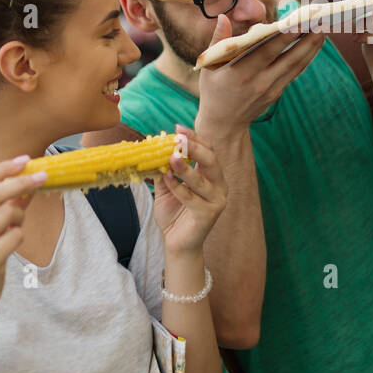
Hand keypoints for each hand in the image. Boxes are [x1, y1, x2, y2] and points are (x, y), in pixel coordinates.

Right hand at [0, 155, 42, 315]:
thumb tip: (25, 184)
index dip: (3, 168)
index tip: (25, 160)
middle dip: (22, 182)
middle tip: (42, 177)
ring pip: (8, 213)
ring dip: (20, 216)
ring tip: (15, 226)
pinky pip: (15, 236)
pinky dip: (19, 235)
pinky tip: (10, 244)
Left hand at [153, 124, 227, 256]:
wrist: (177, 244)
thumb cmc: (174, 215)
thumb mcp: (166, 188)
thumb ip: (164, 170)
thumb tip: (153, 148)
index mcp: (212, 176)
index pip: (208, 151)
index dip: (195, 138)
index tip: (178, 128)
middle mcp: (219, 186)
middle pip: (212, 161)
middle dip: (195, 148)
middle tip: (178, 140)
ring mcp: (216, 201)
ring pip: (202, 179)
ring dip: (185, 167)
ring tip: (170, 157)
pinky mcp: (209, 214)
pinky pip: (191, 197)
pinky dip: (178, 187)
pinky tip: (166, 179)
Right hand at [197, 15, 323, 134]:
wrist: (223, 124)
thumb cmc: (213, 90)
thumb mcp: (208, 66)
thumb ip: (218, 40)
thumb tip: (223, 17)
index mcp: (241, 73)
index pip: (267, 52)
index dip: (284, 37)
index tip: (299, 21)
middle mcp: (260, 82)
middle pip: (289, 59)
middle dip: (307, 39)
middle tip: (321, 20)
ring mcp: (271, 89)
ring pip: (296, 66)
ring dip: (312, 47)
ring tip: (323, 27)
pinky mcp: (277, 93)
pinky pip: (294, 73)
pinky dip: (306, 57)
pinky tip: (314, 43)